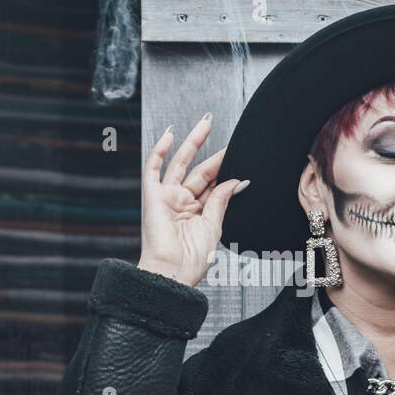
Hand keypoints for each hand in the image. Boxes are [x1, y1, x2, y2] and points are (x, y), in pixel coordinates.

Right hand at [138, 113, 248, 287]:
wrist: (173, 271)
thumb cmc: (192, 258)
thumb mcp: (214, 225)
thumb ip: (222, 199)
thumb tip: (235, 180)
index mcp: (199, 213)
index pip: (215, 185)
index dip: (227, 170)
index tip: (242, 157)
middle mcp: (183, 203)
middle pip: (200, 171)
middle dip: (213, 152)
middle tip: (226, 136)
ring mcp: (168, 198)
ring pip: (180, 163)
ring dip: (192, 142)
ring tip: (205, 123)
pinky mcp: (152, 196)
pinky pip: (153, 168)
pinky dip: (160, 151)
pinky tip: (170, 135)